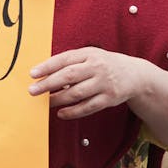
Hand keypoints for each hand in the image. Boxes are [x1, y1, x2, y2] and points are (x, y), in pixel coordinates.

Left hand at [28, 47, 148, 119]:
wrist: (135, 75)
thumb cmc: (104, 65)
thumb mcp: (90, 56)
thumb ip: (70, 62)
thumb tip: (44, 74)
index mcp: (89, 54)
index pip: (64, 59)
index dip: (47, 66)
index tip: (32, 74)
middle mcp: (97, 68)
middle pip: (69, 76)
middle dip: (48, 84)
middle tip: (32, 90)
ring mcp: (104, 84)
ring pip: (77, 93)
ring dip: (58, 99)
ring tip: (46, 102)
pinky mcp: (109, 99)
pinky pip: (88, 107)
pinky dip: (73, 112)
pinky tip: (61, 113)